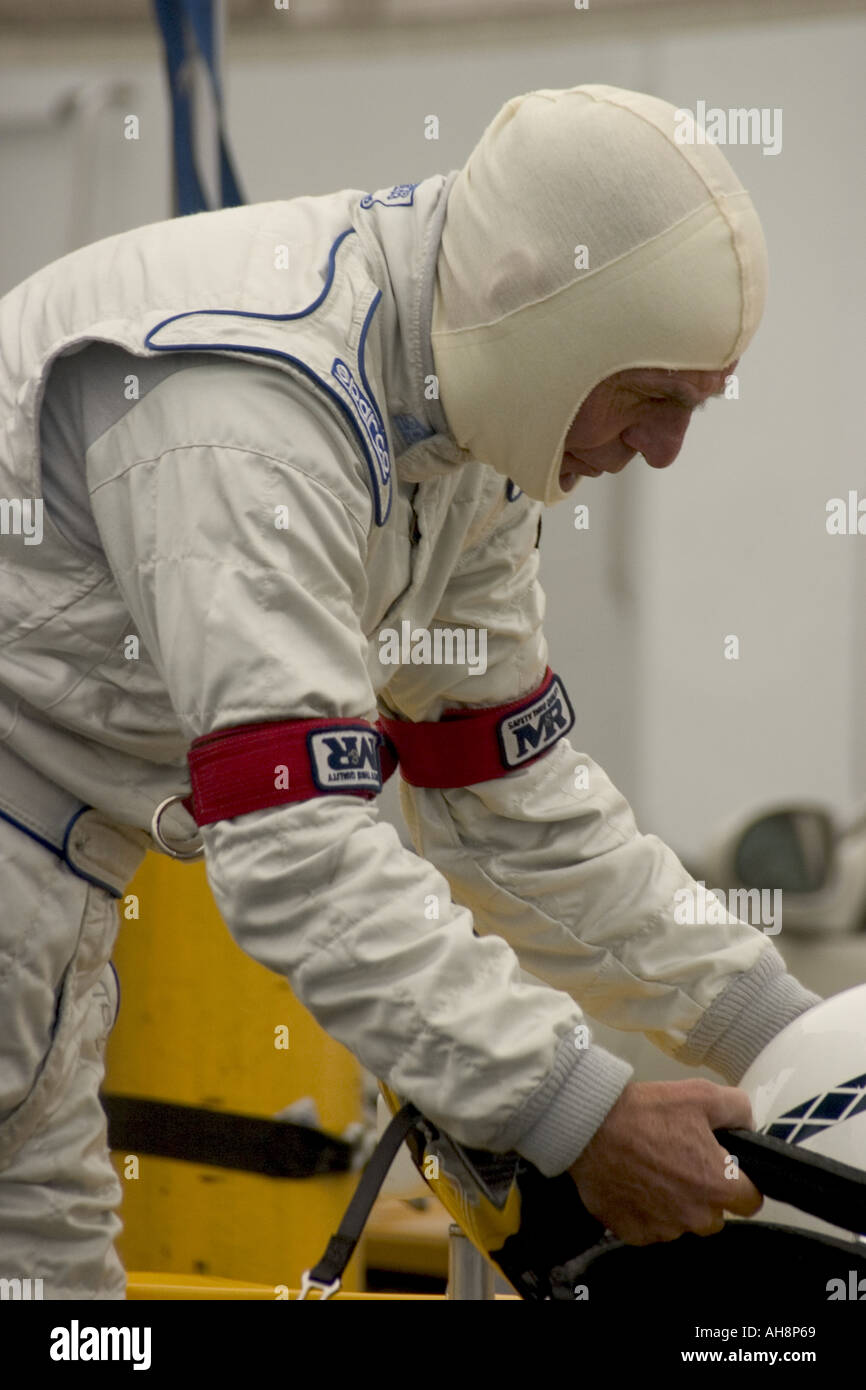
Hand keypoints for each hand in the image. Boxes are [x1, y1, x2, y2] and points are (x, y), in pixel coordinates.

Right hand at [568, 1079, 762, 1244]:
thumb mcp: (700, 1094)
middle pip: (715, 1216)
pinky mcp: (632, 1233)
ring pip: (681, 1223)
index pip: (750, 1201)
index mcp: (716, 1186)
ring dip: (674, 1204)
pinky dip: (645, 1211)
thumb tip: (747, 1125)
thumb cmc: (645, 1111)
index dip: (740, 1182)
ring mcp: (662, 1229)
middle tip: (681, 1162)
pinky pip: (650, 1228)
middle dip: (704, 1195)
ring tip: (651, 1170)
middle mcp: (694, 1217)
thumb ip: (738, 1108)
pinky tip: (632, 1182)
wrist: (588, 1127)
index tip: (721, 1166)